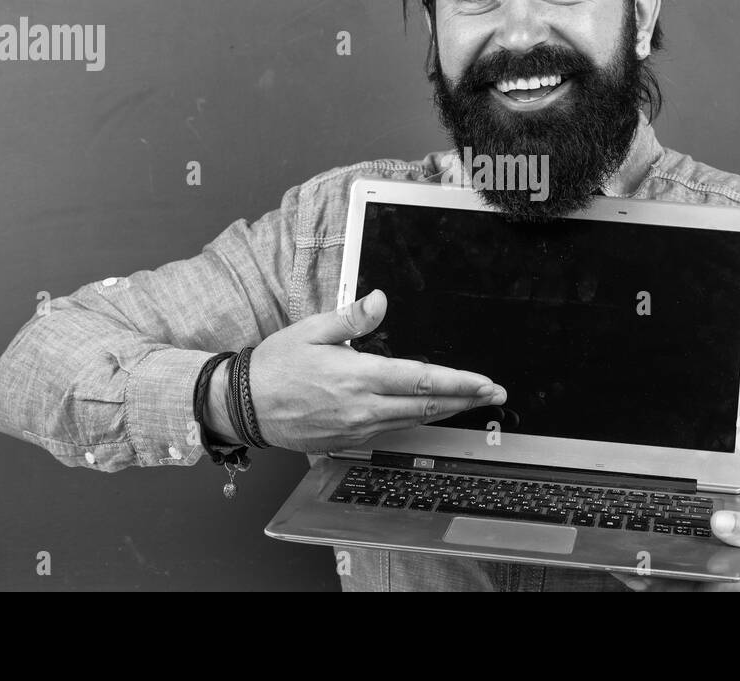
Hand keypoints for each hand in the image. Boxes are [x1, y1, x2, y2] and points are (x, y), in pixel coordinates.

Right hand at [209, 289, 505, 452]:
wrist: (244, 406)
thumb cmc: (274, 366)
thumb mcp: (311, 330)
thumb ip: (351, 318)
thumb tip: (380, 300)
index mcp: (357, 377)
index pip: (421, 380)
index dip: (459, 383)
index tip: (485, 383)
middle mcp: (362, 407)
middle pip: (427, 405)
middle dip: (466, 400)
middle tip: (495, 395)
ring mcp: (357, 427)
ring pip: (414, 420)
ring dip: (446, 410)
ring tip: (471, 401)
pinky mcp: (348, 439)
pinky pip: (392, 428)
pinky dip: (417, 418)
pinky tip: (429, 411)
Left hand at [611, 510, 739, 591]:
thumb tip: (718, 520)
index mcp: (725, 581)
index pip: (679, 572)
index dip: (650, 562)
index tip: (627, 547)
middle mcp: (709, 591)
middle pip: (664, 582)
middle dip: (635, 566)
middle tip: (607, 549)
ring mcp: (702, 592)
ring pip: (662, 587)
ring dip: (637, 573)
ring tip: (609, 555)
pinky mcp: (700, 590)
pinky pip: (670, 587)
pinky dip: (649, 577)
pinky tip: (632, 563)